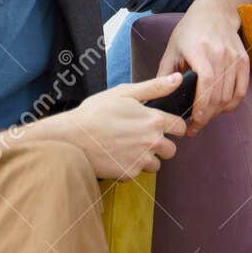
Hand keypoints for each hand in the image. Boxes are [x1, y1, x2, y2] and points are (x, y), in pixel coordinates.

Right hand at [43, 74, 188, 179]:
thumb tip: (178, 79)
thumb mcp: (124, 93)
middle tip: (142, 139)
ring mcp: (142, 159)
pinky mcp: (130, 174)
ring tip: (128, 148)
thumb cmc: (95, 112)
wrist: (70, 137)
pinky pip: (138, 173)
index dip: (174, 127)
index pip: (181, 127)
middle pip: (171, 150)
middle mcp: (153, 141)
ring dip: (147, 158)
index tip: (164, 127)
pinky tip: (117, 156)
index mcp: (155, 120)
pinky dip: (130, 167)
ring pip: (157, 164)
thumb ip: (155, 87)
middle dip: (161, 145)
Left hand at [157, 0, 251, 135]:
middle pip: (218, 94)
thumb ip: (165, 75)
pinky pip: (241, 90)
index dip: (202, 104)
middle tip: (195, 127)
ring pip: (230, 95)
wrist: (215, 12)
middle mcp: (220, 54)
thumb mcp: (172, 49)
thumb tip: (157, 99)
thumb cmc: (190, 31)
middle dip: (207, 115)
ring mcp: (235, 58)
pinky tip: (220, 108)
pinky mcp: (244, 62)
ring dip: (218, 112)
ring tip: (205, 118)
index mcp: (200, 50)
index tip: (194, 120)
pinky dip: (232, 104)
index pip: (207, 81)